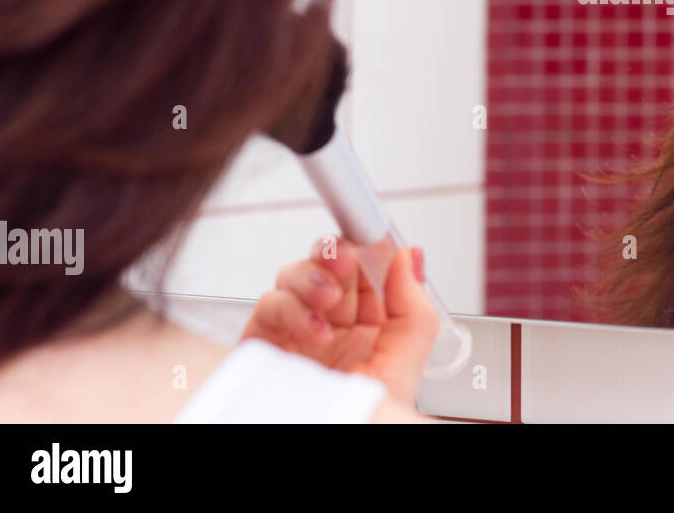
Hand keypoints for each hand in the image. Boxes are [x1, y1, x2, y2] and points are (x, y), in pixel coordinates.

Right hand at [240, 236, 440, 404]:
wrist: (318, 438)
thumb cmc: (356, 423)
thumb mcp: (400, 373)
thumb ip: (414, 315)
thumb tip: (411, 259)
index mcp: (377, 341)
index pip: (376, 279)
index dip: (376, 252)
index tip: (379, 236)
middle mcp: (337, 337)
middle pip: (336, 269)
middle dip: (343, 255)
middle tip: (349, 255)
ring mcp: (298, 338)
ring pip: (301, 276)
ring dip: (316, 278)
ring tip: (329, 303)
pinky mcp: (260, 345)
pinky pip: (269, 303)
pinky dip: (290, 306)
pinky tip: (311, 330)